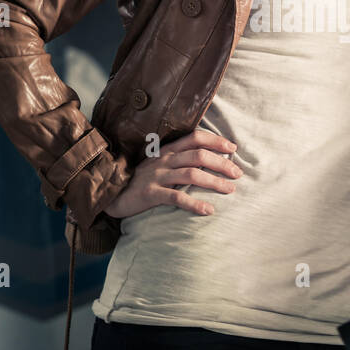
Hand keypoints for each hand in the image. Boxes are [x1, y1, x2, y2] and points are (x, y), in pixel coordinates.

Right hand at [103, 128, 240, 216]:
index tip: (233, 148)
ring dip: (214, 182)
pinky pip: (176, 198)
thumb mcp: (158, 164)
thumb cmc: (140, 180)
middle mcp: (164, 160)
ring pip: (191, 175)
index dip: (216, 141)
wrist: (111, 193)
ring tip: (230, 190)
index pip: (195, 138)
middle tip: (237, 173)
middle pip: (198, 156)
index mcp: (167, 150)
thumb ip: (178, 160)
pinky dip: (195, 204)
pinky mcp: (150, 194)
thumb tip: (207, 161)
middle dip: (221, 163)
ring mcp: (157, 176)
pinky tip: (209, 211)